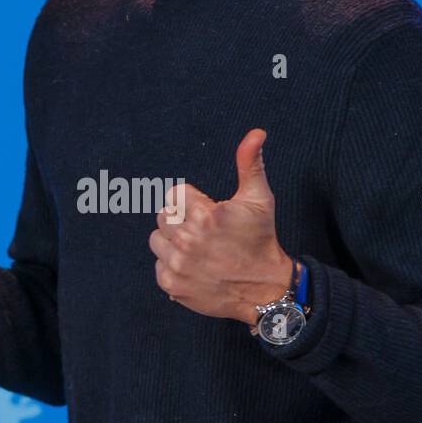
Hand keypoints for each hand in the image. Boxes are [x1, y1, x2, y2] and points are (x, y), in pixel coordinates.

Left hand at [148, 128, 292, 324]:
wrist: (265, 289)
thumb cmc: (261, 240)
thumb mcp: (259, 199)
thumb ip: (250, 164)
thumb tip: (256, 133)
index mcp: (204, 216)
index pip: (174, 195)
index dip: (192, 201)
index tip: (207, 212)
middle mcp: (188, 240)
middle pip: (164, 216)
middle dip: (181, 219)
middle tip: (203, 231)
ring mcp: (179, 265)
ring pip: (156, 240)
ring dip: (172, 242)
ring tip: (197, 247)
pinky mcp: (173, 285)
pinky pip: (158, 265)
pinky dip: (172, 265)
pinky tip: (193, 265)